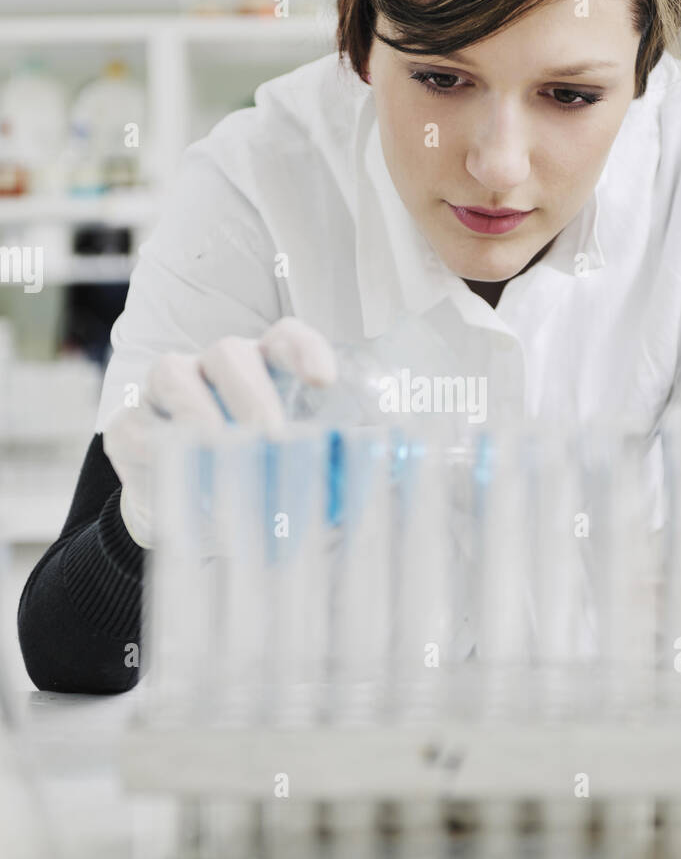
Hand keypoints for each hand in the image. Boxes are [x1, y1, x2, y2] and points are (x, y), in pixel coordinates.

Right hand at [102, 317, 337, 548]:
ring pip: (174, 373)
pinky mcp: (129, 424)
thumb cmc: (259, 481)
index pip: (285, 338)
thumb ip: (333, 470)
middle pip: (229, 352)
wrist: (195, 520)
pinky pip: (138, 425)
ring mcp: (167, 390)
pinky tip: (187, 478)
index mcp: (267, 368)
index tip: (324, 381)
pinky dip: (162, 450)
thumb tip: (373, 480)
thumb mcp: (300, 475)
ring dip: (202, 413)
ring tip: (224, 452)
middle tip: (271, 438)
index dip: (305, 350)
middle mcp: (215, 367)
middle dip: (253, 395)